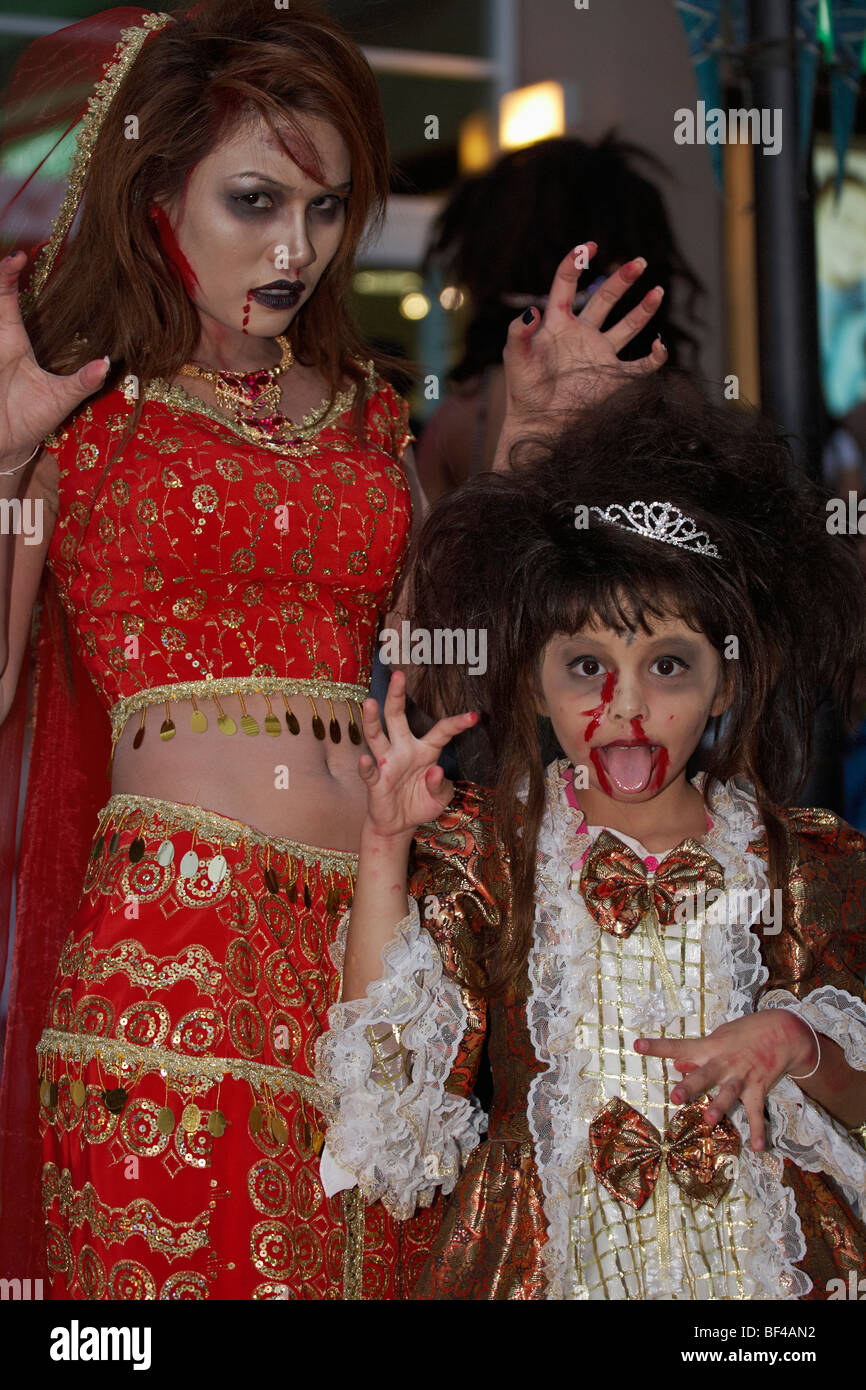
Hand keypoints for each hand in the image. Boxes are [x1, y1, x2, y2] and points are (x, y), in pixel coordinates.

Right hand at [0, 249, 109, 462]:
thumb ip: (83, 381)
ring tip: (3, 270)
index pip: (6, 298)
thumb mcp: (62, 398)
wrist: (8, 446)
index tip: (20, 256)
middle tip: (11, 258)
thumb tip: (108, 364)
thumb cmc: (33, 420)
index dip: (9, 274)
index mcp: (13, 341)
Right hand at [357, 668, 477, 841]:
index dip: (457, 723)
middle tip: (399, 674)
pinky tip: (364, 759)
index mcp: (426, 750)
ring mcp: (388, 763)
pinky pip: (369, 771)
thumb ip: (441, 786)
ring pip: (377, 737)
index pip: (441, 731)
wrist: (399, 824)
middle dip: (397, 695)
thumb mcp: (440, 798)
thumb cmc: (420, 803)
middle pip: (397, 717)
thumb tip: (435, 772)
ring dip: (372, 720)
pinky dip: (366, 766)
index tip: (474, 716)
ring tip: (370, 703)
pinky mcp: (375, 781)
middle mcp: (404, 750)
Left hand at [500, 242, 666, 423]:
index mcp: (557, 323)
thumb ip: (519, 333)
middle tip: (639, 263)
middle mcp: (582, 334)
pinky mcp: (614, 377)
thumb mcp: (515, 359)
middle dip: (622, 280)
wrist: (538, 424)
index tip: (590, 246)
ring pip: (628, 325)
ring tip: (657, 292)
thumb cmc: (523, 391)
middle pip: (605, 298)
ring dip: (643, 309)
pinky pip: (641, 365)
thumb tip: (531, 311)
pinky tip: (660, 346)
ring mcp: (600, 354)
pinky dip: (655, 357)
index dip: (576, 262)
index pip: (566, 283)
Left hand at [635, 1010, 818, 1151]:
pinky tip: (758, 1148)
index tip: (637, 1045)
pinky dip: (758, 1131)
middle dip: (690, 1086)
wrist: (784, 1032)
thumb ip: (697, 1055)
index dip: (658, 1047)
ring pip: (728, 1094)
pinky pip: (756, 1113)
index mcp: (710, 1047)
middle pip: (704, 1075)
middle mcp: (724, 1063)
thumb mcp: (719, 1037)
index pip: (679, 1046)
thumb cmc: (746, 1033)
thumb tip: (677, 1066)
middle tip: (674, 1096)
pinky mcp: (758, 1089)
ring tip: (708, 1120)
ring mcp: (742, 1077)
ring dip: (718, 1107)